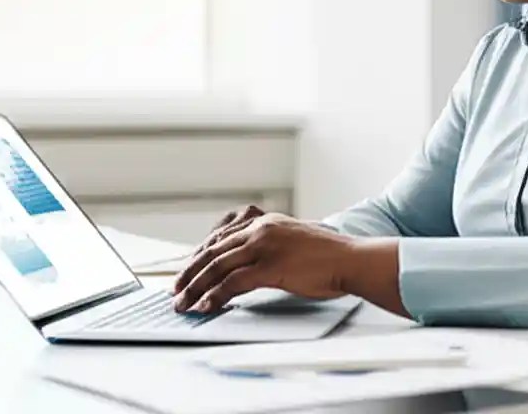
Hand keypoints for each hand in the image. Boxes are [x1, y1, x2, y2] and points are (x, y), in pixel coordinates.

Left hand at [171, 213, 355, 313]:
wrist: (352, 259)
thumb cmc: (328, 257)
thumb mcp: (292, 243)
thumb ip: (269, 249)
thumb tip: (246, 269)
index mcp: (265, 222)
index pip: (221, 238)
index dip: (199, 256)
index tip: (187, 271)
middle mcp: (261, 229)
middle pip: (213, 251)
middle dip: (190, 273)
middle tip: (176, 290)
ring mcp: (265, 246)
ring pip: (217, 266)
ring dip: (195, 287)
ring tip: (183, 303)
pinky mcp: (271, 266)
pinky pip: (233, 282)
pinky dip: (215, 296)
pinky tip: (205, 306)